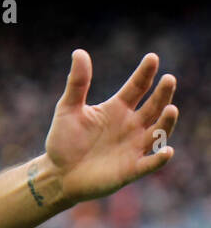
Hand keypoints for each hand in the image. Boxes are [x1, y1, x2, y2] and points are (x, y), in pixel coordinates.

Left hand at [45, 50, 177, 204]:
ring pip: (158, 131)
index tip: (152, 58)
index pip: (137, 87)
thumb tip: (78, 52)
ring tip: (171, 108)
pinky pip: (150, 163)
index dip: (145, 73)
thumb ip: (77, 83)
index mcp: (117, 108)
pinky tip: (166, 151)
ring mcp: (133, 146)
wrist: (57, 174)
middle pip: (153, 106)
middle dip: (162, 93)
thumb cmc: (63, 141)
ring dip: (167, 121)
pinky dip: (160, 158)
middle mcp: (131, 125)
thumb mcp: (67, 110)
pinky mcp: (131, 168)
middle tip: (168, 79)